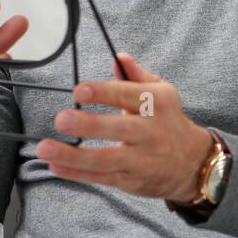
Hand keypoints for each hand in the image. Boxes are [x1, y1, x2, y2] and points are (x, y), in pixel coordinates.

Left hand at [36, 53, 212, 204]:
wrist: (192, 162)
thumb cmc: (168, 121)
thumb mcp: (162, 94)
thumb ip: (137, 76)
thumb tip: (119, 57)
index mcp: (158, 104)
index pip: (129, 95)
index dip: (103, 93)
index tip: (79, 90)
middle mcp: (151, 131)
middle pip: (118, 129)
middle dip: (88, 125)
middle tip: (61, 119)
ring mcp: (141, 159)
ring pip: (105, 159)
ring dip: (73, 155)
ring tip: (45, 148)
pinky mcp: (131, 180)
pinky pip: (100, 178)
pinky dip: (76, 173)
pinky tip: (55, 165)